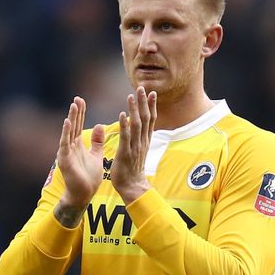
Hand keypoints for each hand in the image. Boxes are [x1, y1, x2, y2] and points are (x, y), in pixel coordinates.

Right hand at [54, 97, 107, 207]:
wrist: (84, 195)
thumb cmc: (88, 178)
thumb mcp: (96, 156)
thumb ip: (97, 142)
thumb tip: (99, 126)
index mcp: (78, 145)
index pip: (79, 125)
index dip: (80, 113)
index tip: (82, 100)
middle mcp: (70, 147)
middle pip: (73, 126)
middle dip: (76, 112)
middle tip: (77, 98)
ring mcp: (66, 152)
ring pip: (69, 132)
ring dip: (71, 119)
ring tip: (73, 105)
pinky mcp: (65, 159)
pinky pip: (65, 144)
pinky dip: (66, 132)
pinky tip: (67, 122)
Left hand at [109, 86, 155, 204]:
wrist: (132, 186)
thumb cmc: (133, 169)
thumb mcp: (139, 150)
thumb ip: (140, 137)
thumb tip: (139, 127)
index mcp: (145, 140)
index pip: (150, 119)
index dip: (151, 105)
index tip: (152, 92)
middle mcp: (142, 141)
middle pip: (145, 118)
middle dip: (143, 102)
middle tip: (142, 87)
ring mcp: (135, 147)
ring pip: (136, 124)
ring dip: (134, 109)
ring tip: (131, 96)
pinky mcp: (126, 153)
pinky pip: (126, 137)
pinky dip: (125, 125)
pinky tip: (122, 114)